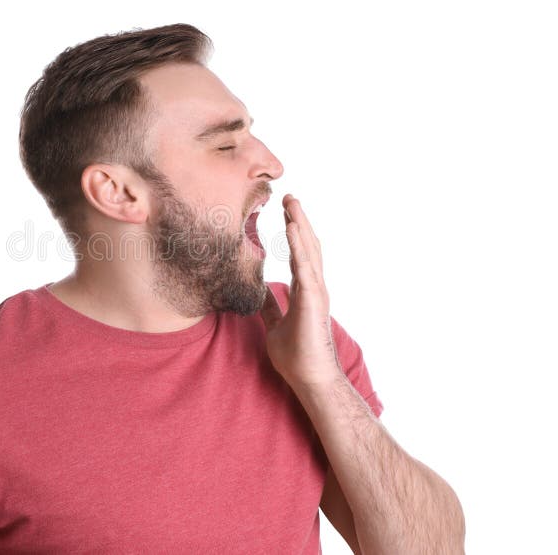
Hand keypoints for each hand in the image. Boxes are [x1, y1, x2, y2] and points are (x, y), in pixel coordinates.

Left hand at [260, 194, 342, 390]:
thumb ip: (269, 306)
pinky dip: (299, 245)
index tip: (286, 213)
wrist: (309, 378)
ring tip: (291, 203)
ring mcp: (315, 291)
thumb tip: (259, 291)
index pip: (299, 255)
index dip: (294, 233)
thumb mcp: (274, 324)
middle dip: (298, 220)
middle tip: (289, 197)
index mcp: (304, 291)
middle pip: (307, 246)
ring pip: (309, 250)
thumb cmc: (296, 355)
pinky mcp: (313, 299)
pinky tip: (292, 228)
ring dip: (300, 224)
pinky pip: (304, 266)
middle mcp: (313, 287)